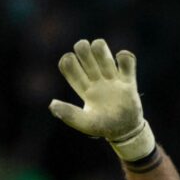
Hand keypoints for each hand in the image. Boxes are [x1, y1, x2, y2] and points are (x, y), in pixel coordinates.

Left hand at [49, 39, 156, 161]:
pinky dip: (124, 56)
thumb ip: (69, 114)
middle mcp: (95, 80)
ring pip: (102, 51)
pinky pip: (127, 60)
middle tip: (85, 53)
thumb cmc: (103, 127)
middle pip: (85, 53)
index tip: (69, 61)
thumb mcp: (84, 123)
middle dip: (83, 49)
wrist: (126, 131)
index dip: (67, 61)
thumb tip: (52, 104)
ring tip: (103, 56)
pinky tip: (122, 61)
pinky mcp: (128, 80)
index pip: (70, 66)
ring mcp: (112, 78)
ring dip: (100, 48)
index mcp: (83, 89)